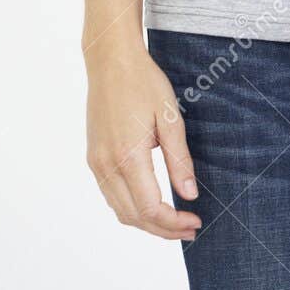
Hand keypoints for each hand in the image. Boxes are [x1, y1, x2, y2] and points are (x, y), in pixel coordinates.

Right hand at [85, 44, 201, 238]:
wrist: (110, 60)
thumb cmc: (143, 82)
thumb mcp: (170, 117)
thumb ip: (179, 159)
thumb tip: (189, 195)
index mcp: (127, 156)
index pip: (151, 209)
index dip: (174, 223)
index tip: (195, 220)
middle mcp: (106, 165)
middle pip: (134, 216)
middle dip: (163, 229)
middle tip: (190, 228)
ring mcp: (96, 162)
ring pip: (120, 210)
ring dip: (146, 222)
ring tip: (173, 220)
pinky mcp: (93, 157)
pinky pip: (111, 195)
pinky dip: (131, 207)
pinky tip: (150, 202)